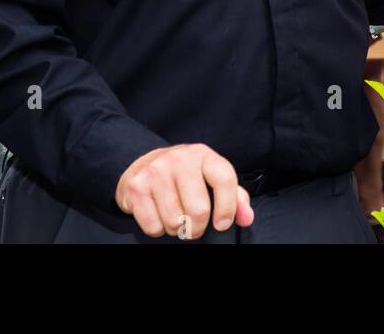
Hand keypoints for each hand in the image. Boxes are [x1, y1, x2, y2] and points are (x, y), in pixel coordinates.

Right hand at [115, 143, 254, 238]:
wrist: (143, 163)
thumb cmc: (184, 175)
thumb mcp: (210, 177)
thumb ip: (234, 197)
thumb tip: (247, 218)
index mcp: (203, 154)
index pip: (225, 180)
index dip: (228, 208)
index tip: (222, 223)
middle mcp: (180, 159)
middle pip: (199, 209)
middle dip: (198, 227)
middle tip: (194, 225)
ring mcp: (156, 171)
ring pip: (175, 221)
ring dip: (177, 229)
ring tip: (176, 217)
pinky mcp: (137, 187)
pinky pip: (153, 226)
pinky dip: (158, 229)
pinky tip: (158, 215)